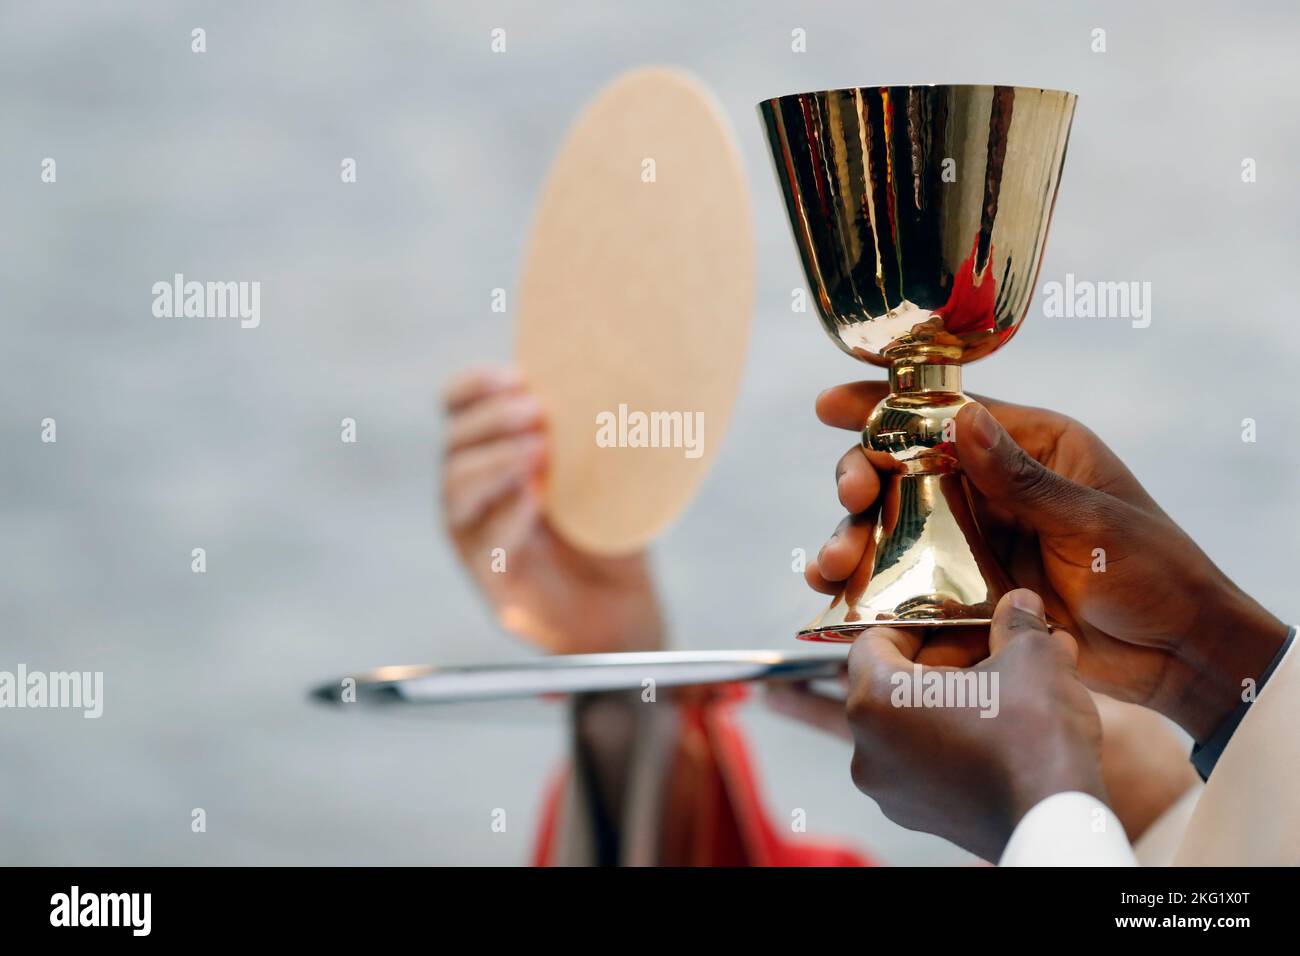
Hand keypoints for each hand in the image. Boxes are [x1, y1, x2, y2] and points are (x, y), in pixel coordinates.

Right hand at [441, 365, 663, 653]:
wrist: (620, 607)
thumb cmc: (609, 532)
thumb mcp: (603, 470)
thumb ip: (591, 430)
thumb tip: (615, 377)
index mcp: (489, 454)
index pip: (456, 408)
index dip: (474, 386)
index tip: (515, 375)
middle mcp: (472, 492)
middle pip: (453, 442)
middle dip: (491, 419)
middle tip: (536, 410)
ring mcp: (474, 534)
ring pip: (457, 486)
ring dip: (496, 461)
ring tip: (538, 448)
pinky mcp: (490, 576)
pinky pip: (485, 539)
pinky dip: (509, 513)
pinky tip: (536, 496)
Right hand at [810, 381, 1287, 742]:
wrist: (1180, 657)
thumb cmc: (1157, 573)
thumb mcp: (1092, 521)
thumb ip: (1023, 478)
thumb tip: (962, 418)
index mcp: (1030, 447)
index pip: (946, 413)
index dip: (883, 407)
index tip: (829, 407)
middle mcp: (993, 489)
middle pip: (903, 472)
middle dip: (860, 482)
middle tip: (849, 501)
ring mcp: (977, 543)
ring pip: (896, 533)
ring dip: (855, 546)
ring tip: (829, 570)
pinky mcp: (969, 594)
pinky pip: (911, 590)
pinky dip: (876, 600)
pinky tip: (845, 611)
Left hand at [839, 589, 1103, 861]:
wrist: (1060, 823)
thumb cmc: (1034, 740)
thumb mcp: (1032, 656)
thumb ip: (1017, 622)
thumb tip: (1021, 604)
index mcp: (875, 701)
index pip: (873, 641)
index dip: (915, 624)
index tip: (950, 620)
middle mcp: (867, 750)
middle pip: (891, 683)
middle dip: (940, 660)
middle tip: (986, 649)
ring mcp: (890, 788)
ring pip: (908, 723)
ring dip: (949, 699)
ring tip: (1001, 686)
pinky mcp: (917, 815)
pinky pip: (922, 760)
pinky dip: (951, 738)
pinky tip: (999, 727)